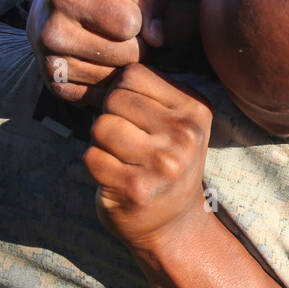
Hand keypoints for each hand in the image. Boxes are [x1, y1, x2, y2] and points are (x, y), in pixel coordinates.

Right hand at [27, 0, 166, 106]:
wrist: (51, 10)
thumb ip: (150, 2)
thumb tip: (157, 39)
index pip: (128, 23)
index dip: (136, 18)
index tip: (124, 12)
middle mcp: (52, 32)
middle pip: (128, 54)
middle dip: (135, 44)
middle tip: (121, 34)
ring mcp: (51, 64)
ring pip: (117, 77)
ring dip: (124, 64)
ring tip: (110, 46)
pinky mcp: (57, 89)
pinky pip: (105, 95)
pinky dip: (110, 82)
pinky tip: (101, 63)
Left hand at [84, 64, 212, 255]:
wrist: (174, 225)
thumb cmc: (166, 163)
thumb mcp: (177, 122)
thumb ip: (150, 92)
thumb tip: (104, 62)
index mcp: (196, 110)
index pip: (134, 74)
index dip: (122, 91)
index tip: (134, 116)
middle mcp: (185, 135)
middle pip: (115, 98)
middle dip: (110, 116)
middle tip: (125, 140)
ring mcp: (162, 164)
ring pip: (102, 126)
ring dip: (101, 142)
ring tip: (120, 157)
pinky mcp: (136, 189)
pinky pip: (92, 157)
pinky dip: (96, 166)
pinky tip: (115, 177)